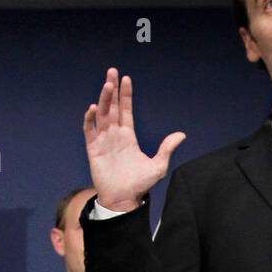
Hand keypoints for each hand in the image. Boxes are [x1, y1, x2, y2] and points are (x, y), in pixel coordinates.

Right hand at [83, 68, 185, 210]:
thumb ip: (167, 149)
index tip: (126, 78)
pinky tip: (93, 107)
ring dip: (104, 99)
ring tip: (107, 85)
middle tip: (112, 71)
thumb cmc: (140, 185)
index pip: (126, 110)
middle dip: (112, 89)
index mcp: (128, 136)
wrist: (124, 200)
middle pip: (112, 107)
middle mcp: (114, 135)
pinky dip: (90, 119)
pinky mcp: (93, 149)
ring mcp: (103, 140)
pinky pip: (89, 130)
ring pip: (102, 114)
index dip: (126, 94)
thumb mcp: (158, 166)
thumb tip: (182, 135)